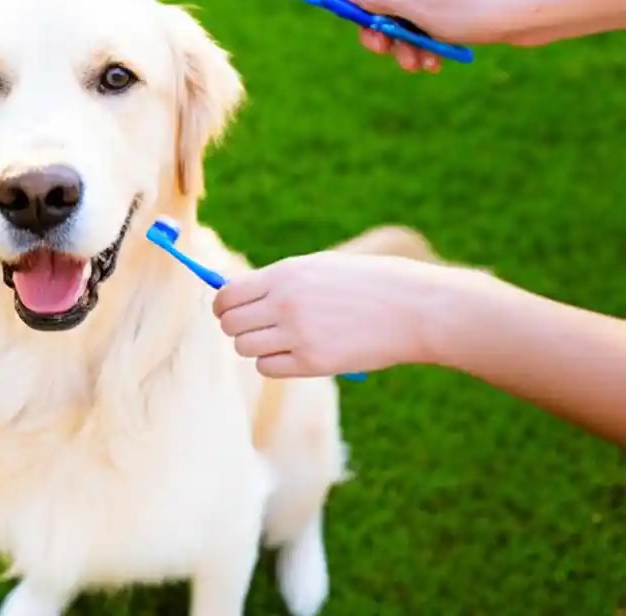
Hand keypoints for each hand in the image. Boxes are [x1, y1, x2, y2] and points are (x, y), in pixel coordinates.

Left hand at [212, 252, 445, 377]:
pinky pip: (268, 368)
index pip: (228, 294)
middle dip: (236, 327)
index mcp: (285, 274)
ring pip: (244, 347)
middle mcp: (286, 303)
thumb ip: (277, 281)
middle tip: (254, 328)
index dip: (223, 305)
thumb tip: (234, 295)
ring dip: (255, 346)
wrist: (413, 309)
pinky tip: (295, 353)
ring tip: (281, 339)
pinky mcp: (312, 363)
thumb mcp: (319, 268)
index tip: (228, 311)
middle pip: (230, 323)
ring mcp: (298, 335)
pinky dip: (274, 363)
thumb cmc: (367, 285)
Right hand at [344, 0, 534, 72]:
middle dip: (382, 30)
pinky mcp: (456, 5)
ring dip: (406, 45)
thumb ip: (381, 2)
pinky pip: (428, 25)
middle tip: (386, 52)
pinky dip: (427, 44)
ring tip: (418, 66)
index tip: (368, 23)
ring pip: (406, 18)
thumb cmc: (474, 9)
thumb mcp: (418, 10)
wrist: (531, 10)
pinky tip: (436, 63)